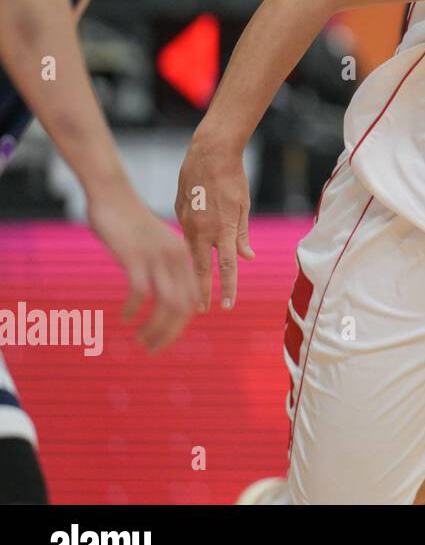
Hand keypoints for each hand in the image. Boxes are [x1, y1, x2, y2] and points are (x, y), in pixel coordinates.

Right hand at [87, 191, 197, 352]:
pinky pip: (140, 291)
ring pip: (166, 303)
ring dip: (154, 328)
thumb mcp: (157, 245)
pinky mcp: (136, 256)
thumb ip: (165, 267)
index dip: (181, 324)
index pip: (192, 299)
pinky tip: (126, 317)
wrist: (113, 195)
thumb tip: (168, 294)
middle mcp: (176, 258)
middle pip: (183, 306)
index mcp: (184, 257)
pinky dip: (134, 309)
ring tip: (141, 341)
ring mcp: (157, 257)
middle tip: (152, 349)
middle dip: (170, 333)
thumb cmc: (131, 223)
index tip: (166, 339)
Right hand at [175, 133, 254, 312]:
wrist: (210, 153)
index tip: (227, 306)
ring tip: (194, 287)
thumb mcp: (243, 207)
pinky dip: (189, 244)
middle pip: (201, 268)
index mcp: (222, 229)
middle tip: (201, 309)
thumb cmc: (232, 179)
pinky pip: (184, 233)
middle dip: (201, 290)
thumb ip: (242, 235)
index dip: (227, 288)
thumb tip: (246, 258)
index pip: (226, 267)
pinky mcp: (178, 211)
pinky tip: (191, 249)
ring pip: (190, 252)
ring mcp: (187, 221)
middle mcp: (201, 229)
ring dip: (193, 270)